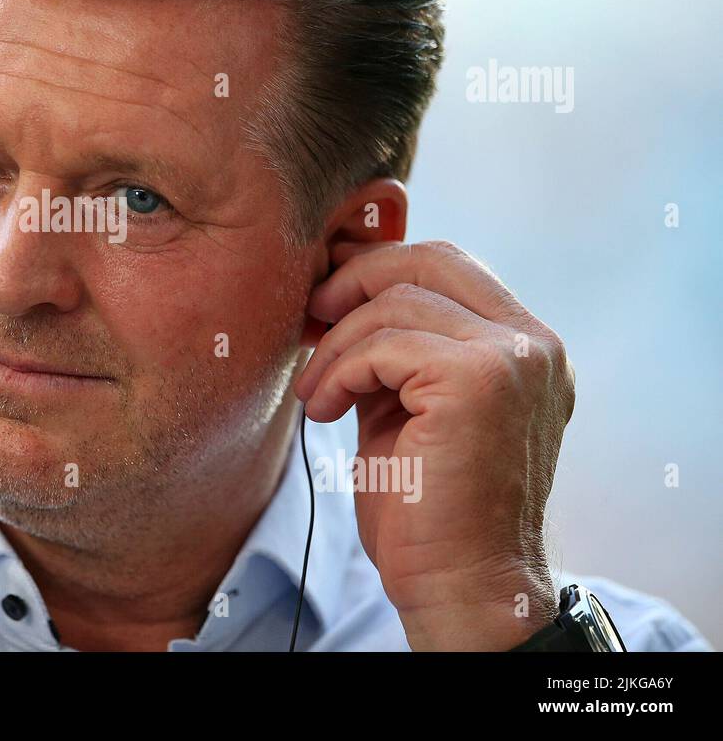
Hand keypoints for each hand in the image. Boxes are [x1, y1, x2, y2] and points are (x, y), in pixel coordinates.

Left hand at [293, 240, 573, 649]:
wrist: (460, 585)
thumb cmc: (427, 505)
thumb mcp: (411, 405)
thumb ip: (396, 347)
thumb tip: (336, 288)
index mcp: (527, 347)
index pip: (449, 264)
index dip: (378, 266)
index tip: (325, 294)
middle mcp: (535, 345)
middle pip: (429, 260)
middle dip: (356, 280)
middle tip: (311, 315)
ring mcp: (514, 359)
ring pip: (396, 304)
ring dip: (336, 345)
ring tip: (316, 393)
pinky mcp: (478, 381)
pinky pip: (384, 345)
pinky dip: (339, 372)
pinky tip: (324, 410)